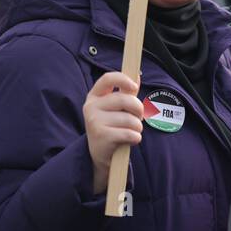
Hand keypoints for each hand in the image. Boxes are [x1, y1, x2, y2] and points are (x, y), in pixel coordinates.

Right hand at [83, 71, 143, 194]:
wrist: (100, 155)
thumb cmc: (112, 127)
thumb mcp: (116, 108)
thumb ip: (126, 93)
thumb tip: (137, 75)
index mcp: (94, 96)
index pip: (107, 78)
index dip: (123, 79)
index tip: (134, 86)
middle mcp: (91, 107)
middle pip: (124, 99)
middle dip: (138, 109)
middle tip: (139, 117)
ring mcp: (94, 121)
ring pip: (130, 119)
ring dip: (137, 127)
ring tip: (131, 132)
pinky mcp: (101, 136)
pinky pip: (129, 133)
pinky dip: (136, 138)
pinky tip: (130, 141)